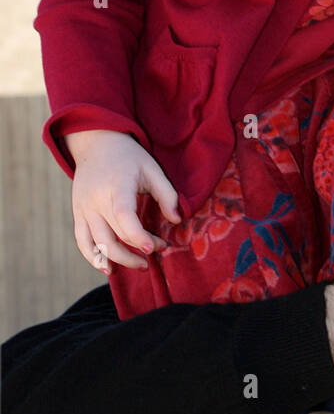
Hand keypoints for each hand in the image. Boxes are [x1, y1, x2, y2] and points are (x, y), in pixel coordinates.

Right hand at [66, 130, 180, 274]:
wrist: (96, 144)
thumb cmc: (129, 157)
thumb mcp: (152, 169)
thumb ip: (167, 194)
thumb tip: (177, 220)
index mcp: (116, 186)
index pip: (124, 217)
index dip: (139, 236)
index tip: (156, 247)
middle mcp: (96, 201)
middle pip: (113, 236)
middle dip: (137, 251)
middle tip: (158, 251)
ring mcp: (83, 209)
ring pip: (97, 244)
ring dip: (118, 260)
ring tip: (141, 265)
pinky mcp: (77, 214)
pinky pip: (82, 242)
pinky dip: (93, 258)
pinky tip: (108, 269)